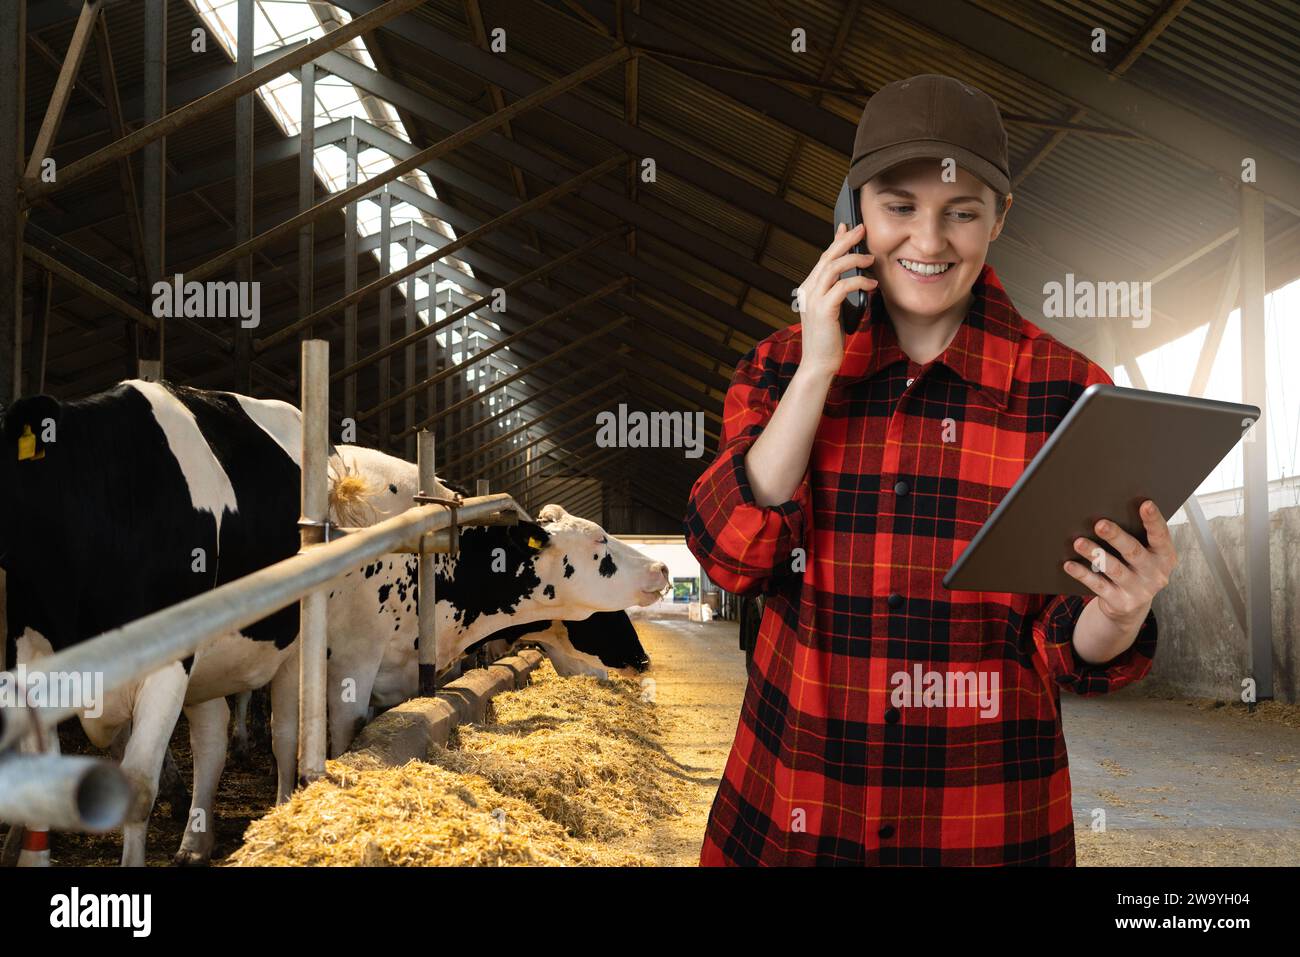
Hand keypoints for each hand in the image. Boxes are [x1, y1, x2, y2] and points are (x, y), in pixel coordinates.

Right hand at [794, 222, 877, 378]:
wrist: (818, 364)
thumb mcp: (833, 311)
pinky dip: (860, 282)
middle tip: (863, 229)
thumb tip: (855, 279)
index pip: (824, 258)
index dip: (837, 240)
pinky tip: (872, 285)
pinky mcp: (823, 309)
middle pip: (828, 256)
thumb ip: (837, 294)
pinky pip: (843, 286)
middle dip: (846, 240)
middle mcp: (808, 290)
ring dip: (855, 259)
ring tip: (871, 259)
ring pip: (834, 266)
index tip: (848, 227)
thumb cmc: (828, 340)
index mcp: (809, 289)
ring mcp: (814, 299)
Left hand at [1063, 499, 1177, 629]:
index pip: (1161, 536)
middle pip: (1134, 552)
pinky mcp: (1120, 602)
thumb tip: (1107, 510)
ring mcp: (1138, 590)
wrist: (1131, 607)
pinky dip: (1082, 574)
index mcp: (1164, 556)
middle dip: (1116, 537)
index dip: (1153, 520)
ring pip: (1114, 569)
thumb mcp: (1144, 554)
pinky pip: (1098, 586)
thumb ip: (1136, 536)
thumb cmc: (1135, 568)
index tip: (1145, 504)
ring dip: (1095, 554)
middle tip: (1100, 524)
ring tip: (1078, 542)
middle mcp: (1155, 574)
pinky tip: (1069, 564)